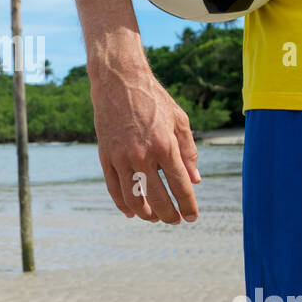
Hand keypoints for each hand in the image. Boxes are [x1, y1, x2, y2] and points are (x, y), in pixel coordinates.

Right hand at [91, 66, 199, 222]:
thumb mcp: (179, 120)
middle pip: (158, 197)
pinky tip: (132, 212)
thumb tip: (194, 180)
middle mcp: (143, 155)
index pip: (180, 185)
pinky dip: (123, 204)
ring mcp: (121, 158)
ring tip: (155, 218)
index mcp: (165, 145)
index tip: (191, 217)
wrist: (119, 81)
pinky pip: (114, 188)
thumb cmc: (153, 99)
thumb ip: (188, 152)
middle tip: (175, 220)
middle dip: (169, 214)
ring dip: (146, 213)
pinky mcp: (106, 156)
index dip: (188, 205)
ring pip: (134, 198)